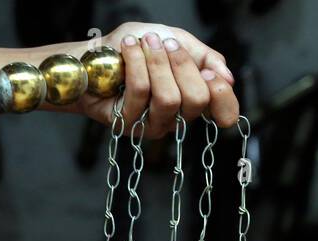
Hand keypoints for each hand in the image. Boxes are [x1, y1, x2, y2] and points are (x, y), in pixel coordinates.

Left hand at [64, 24, 239, 136]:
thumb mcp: (172, 39)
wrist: (91, 55)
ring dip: (156, 63)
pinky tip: (127, 48)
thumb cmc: (132, 48)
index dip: (222, 94)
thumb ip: (203, 56)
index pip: (225, 112)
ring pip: (169, 99)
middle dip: (181, 65)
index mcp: (194, 99)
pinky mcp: (129, 124)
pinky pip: (141, 93)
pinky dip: (136, 63)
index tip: (208, 73)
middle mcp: (178, 117)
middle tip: (164, 43)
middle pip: (197, 101)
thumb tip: (227, 77)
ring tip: (143, 42)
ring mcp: (154, 125)